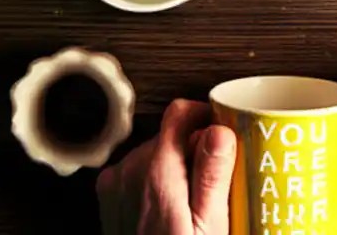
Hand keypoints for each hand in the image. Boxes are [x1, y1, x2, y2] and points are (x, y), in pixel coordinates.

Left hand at [96, 99, 236, 234]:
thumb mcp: (209, 227)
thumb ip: (212, 175)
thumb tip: (220, 130)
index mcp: (156, 173)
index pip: (180, 113)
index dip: (207, 115)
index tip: (225, 130)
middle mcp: (129, 172)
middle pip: (171, 135)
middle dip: (197, 150)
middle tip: (220, 183)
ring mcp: (115, 184)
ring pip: (156, 153)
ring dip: (179, 167)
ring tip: (196, 205)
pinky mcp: (111, 198)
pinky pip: (140, 172)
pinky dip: (160, 181)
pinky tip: (175, 210)